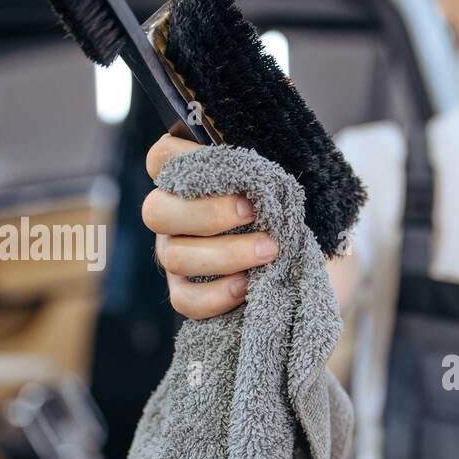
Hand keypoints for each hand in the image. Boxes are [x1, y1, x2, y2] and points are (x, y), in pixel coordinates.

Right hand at [142, 133, 278, 318]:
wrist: (301, 256)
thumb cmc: (283, 212)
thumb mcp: (275, 185)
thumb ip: (256, 173)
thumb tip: (257, 176)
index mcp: (185, 180)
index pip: (161, 159)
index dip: (185, 159)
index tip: (233, 169)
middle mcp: (170, 216)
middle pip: (156, 211)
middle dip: (209, 213)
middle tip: (253, 213)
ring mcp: (173, 254)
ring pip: (174, 257)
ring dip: (226, 254)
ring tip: (269, 251)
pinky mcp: (184, 292)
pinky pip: (185, 299)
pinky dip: (219, 294)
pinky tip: (249, 286)